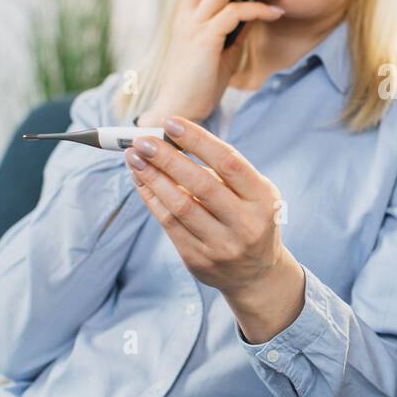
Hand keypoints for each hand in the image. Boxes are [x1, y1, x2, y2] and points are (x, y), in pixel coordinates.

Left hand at [125, 117, 304, 340]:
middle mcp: (245, 224)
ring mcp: (222, 245)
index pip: (228, 163)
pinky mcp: (198, 260)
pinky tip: (141, 181)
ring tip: (134, 158)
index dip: (198, 140)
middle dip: (167, 158)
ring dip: (152, 178)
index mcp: (263, 199)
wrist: (256, 274)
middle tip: (143, 140)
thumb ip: (223, 172)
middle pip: (200, 184)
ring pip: (179, 206)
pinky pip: (169, 224)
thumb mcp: (254, 193)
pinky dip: (152, 199)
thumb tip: (173, 142)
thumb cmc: (251, 218)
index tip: (171, 123)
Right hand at [140, 0, 285, 124]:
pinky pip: (234, 14)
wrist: (180, 109)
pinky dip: (258, 10)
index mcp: (185, 15)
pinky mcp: (204, 41)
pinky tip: (274, 13)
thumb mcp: (220, 49)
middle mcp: (185, 16)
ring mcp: (193, 27)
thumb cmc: (200, 81)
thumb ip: (231, 28)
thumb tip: (252, 11)